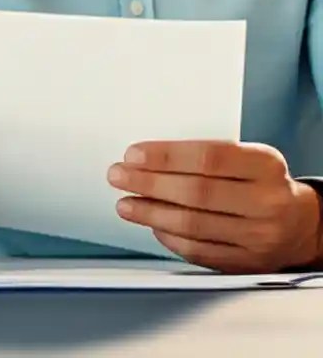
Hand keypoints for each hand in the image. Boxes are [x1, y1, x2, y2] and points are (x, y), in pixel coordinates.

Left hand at [108, 141, 322, 272]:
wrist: (299, 225)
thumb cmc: (260, 184)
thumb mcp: (246, 159)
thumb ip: (206, 158)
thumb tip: (146, 160)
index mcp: (265, 167)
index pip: (209, 157)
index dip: (165, 156)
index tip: (133, 154)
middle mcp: (266, 202)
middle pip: (196, 192)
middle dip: (148, 183)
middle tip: (118, 176)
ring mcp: (258, 236)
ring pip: (192, 225)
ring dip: (149, 212)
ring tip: (125, 203)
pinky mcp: (245, 263)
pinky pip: (197, 250)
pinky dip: (168, 236)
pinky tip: (152, 224)